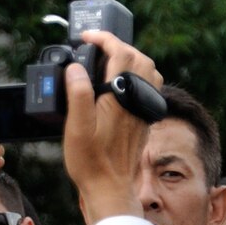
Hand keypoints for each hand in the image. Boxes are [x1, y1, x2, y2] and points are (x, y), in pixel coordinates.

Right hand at [63, 30, 162, 224]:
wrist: (110, 187)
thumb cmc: (91, 160)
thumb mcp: (77, 127)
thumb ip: (78, 94)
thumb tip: (76, 68)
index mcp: (120, 97)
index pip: (121, 53)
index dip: (104, 39)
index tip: (87, 37)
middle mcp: (137, 100)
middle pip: (139, 57)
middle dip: (118, 45)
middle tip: (96, 47)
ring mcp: (144, 110)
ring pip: (149, 71)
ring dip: (131, 58)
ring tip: (109, 60)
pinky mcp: (145, 119)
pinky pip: (149, 87)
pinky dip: (138, 75)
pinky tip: (120, 83)